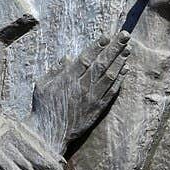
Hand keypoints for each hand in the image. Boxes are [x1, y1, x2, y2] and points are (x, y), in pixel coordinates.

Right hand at [30, 30, 130, 153]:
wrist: (50, 133)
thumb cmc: (43, 108)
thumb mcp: (41, 86)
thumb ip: (55, 71)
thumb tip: (68, 58)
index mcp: (67, 80)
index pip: (85, 59)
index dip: (97, 46)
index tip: (107, 36)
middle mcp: (81, 87)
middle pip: (101, 63)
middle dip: (115, 48)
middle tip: (125, 35)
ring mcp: (91, 98)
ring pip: (109, 75)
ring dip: (120, 61)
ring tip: (127, 49)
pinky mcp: (97, 108)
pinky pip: (112, 91)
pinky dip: (120, 79)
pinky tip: (125, 69)